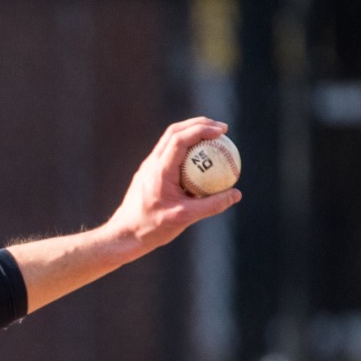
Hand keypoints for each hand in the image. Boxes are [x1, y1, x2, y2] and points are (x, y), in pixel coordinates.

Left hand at [104, 117, 240, 253]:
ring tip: (214, 139)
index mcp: (159, 171)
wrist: (124, 235)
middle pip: (175, 132)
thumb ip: (212, 205)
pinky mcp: (150, 174)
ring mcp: (149, 167)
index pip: (180, 139)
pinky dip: (187, 150)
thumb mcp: (185, 218)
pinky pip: (170, 155)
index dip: (201, 130)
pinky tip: (202, 161)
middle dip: (199, 124)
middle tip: (222, 129)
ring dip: (192, 134)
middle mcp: (152, 164)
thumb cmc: (152, 228)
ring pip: (170, 140)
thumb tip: (236, 194)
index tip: (221, 132)